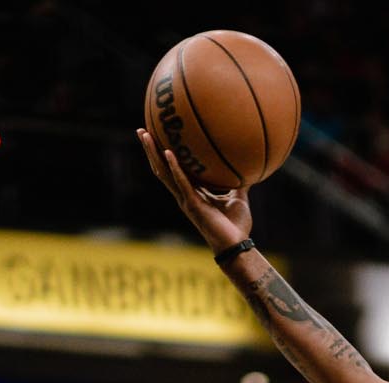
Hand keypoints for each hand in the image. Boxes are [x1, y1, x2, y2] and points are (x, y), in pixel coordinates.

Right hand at [136, 129, 251, 252]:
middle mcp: (184, 195)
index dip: (163, 154)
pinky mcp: (192, 205)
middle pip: (161, 169)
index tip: (157, 135)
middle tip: (141, 130)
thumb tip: (247, 164)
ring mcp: (186, 200)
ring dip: (154, 154)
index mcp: (192, 192)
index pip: (173, 170)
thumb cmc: (237, 225)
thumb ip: (239, 181)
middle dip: (150, 150)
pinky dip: (174, 168)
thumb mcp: (239, 196)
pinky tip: (168, 152)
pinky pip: (181, 183)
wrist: (237, 246)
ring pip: (164, 174)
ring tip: (145, 135)